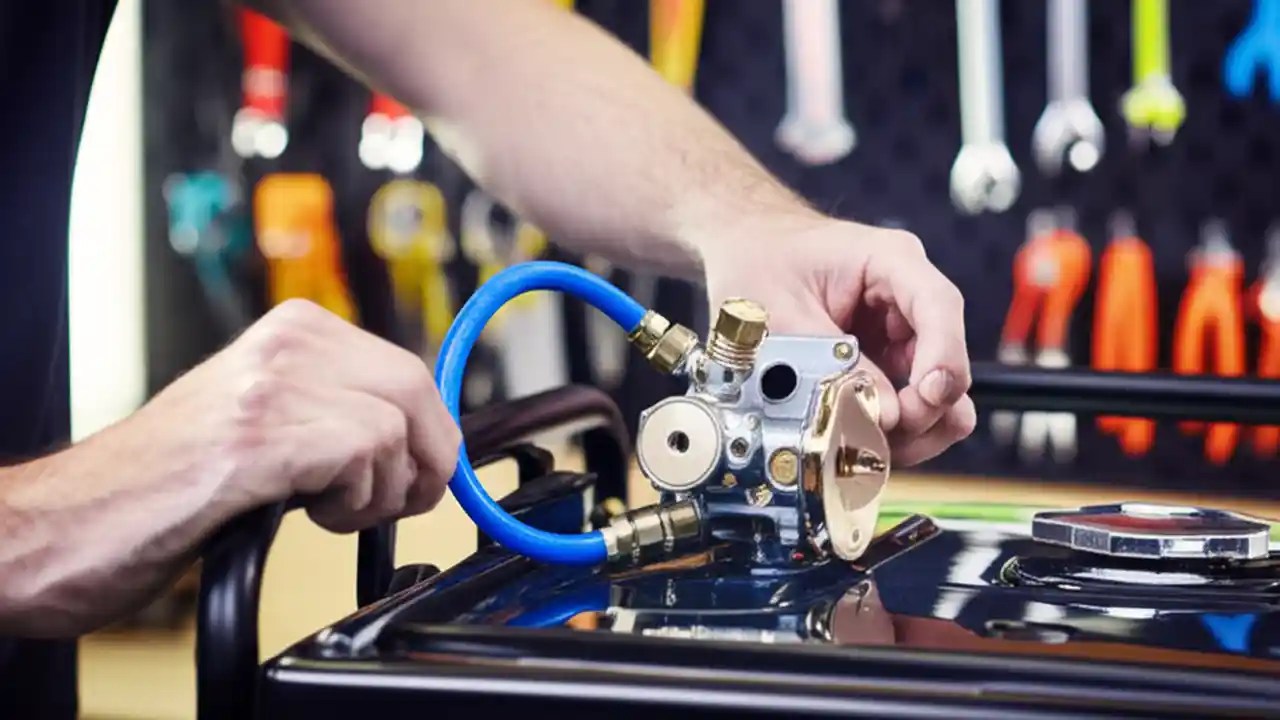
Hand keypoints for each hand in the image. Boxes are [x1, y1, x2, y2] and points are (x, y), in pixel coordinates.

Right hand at [134, 298, 460, 531]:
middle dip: (427, 458)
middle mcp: (287, 344)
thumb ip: (334, 408)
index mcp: (293, 329)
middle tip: (401, 502)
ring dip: (380, 491)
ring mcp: (272, 385)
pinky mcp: (261, 435)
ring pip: (394, 428)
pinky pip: (361, 456)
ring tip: (330, 510)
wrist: (77, 517)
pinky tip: (309, 513)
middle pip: (414, 389)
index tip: (423, 472)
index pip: (408, 369)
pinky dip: (353, 502)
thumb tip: (420, 437)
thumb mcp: (268, 417)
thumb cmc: (169, 480)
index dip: (432, 431)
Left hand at [701, 215, 975, 465]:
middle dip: (921, 409)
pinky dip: (889, 432)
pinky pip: (906, 408)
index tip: (927, 396)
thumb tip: (882, 414)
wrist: (742, 253)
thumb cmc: (758, 262)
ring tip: (863, 442)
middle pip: (945, 363)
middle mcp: (906, 299)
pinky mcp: (885, 367)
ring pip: (936, 397)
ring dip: (910, 430)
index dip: (943, 356)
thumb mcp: (781, 311)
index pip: (938, 306)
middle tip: (877, 431)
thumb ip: (831, 362)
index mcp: (888, 260)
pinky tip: (856, 440)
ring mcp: (900, 337)